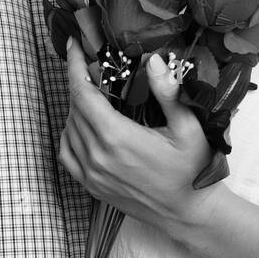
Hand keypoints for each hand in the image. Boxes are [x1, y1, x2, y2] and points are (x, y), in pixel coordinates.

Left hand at [58, 39, 218, 239]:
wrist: (188, 213)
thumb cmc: (192, 170)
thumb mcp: (188, 128)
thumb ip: (169, 93)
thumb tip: (154, 61)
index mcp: (117, 137)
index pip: (82, 92)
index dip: (75, 65)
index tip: (74, 44)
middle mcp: (97, 155)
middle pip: (74, 107)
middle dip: (80, 81)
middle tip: (93, 65)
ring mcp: (91, 173)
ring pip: (68, 127)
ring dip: (76, 106)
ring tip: (94, 93)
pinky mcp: (91, 186)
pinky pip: (66, 152)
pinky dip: (70, 133)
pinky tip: (85, 125)